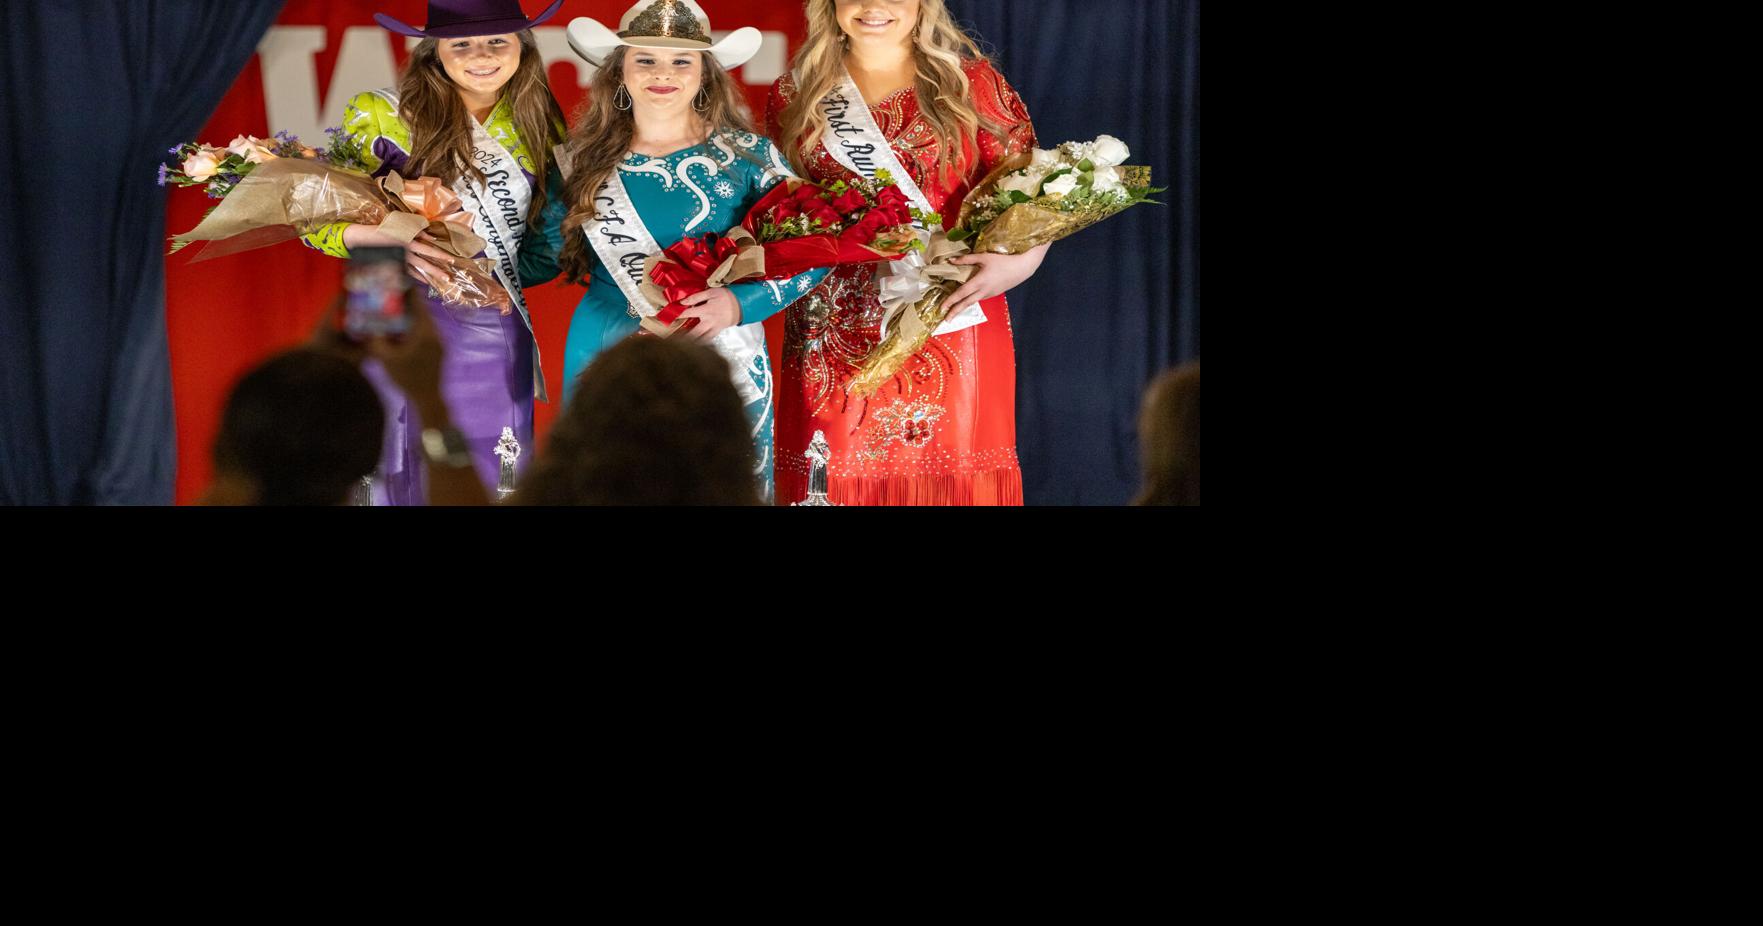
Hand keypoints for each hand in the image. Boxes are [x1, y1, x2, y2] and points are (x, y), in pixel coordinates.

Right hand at [343, 223, 455, 286]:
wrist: (364, 237)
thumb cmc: (384, 229)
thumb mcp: (402, 225)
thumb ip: (417, 231)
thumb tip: (431, 237)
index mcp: (408, 241)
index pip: (428, 250)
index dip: (440, 255)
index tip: (451, 259)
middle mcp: (405, 252)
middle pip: (425, 263)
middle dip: (437, 270)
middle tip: (448, 277)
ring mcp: (399, 260)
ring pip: (417, 270)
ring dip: (429, 275)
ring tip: (440, 281)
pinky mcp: (394, 264)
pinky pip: (408, 273)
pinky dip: (417, 277)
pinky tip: (425, 280)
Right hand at [365, 290, 446, 418]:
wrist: (429, 398)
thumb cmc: (407, 378)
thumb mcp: (386, 359)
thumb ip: (376, 340)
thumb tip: (368, 326)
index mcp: (424, 331)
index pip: (418, 304)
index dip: (408, 290)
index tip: (399, 279)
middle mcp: (435, 333)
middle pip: (422, 311)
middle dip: (408, 301)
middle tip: (394, 292)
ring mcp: (440, 342)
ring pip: (425, 322)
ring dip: (412, 315)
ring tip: (397, 308)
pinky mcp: (439, 351)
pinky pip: (427, 332)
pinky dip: (416, 326)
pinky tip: (404, 329)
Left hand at [673, 286, 742, 341]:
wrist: (742, 305)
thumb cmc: (726, 297)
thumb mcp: (711, 292)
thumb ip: (697, 297)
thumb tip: (684, 301)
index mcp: (706, 310)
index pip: (688, 313)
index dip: (678, 315)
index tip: (669, 317)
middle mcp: (709, 322)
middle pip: (694, 332)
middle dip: (683, 337)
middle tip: (673, 340)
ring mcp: (714, 328)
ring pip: (701, 339)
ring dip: (691, 343)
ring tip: (681, 347)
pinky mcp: (718, 331)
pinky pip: (708, 340)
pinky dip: (701, 344)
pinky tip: (694, 347)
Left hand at [943, 242, 1051, 315]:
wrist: (1021, 268)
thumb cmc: (1003, 260)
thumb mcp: (984, 257)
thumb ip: (967, 259)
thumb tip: (951, 260)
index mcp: (979, 282)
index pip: (961, 293)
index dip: (951, 300)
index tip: (942, 307)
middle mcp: (983, 291)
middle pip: (966, 303)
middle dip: (955, 312)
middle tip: (946, 319)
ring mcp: (989, 294)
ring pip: (973, 302)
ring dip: (962, 307)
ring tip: (953, 311)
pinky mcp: (993, 294)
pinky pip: (979, 298)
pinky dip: (971, 301)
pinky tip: (967, 300)